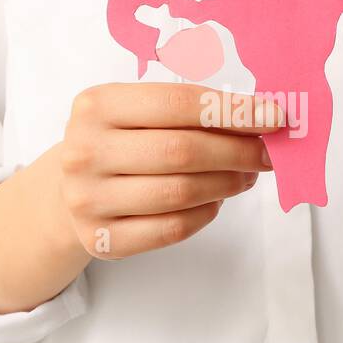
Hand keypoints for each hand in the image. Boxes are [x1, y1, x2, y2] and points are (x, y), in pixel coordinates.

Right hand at [58, 83, 281, 259]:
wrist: (68, 187)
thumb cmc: (120, 140)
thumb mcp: (139, 111)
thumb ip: (192, 109)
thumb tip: (263, 118)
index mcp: (97, 105)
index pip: (178, 104)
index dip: (233, 111)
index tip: (274, 116)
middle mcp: (85, 151)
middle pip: (182, 151)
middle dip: (236, 151)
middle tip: (266, 153)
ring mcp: (88, 199)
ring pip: (180, 193)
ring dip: (227, 183)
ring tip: (246, 176)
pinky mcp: (101, 239)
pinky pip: (172, 229)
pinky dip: (205, 213)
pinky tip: (216, 200)